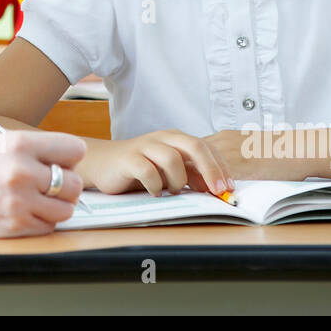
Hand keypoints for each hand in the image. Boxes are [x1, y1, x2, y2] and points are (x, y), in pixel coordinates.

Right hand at [0, 131, 85, 237]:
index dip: (69, 157)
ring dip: (56, 205)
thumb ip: (29, 145)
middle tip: (49, 183)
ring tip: (38, 199)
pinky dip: (42, 221)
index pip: (74, 150)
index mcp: (18, 144)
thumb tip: (61, 154)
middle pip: (74, 182)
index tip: (62, 161)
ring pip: (66, 208)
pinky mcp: (15, 226)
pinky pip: (49, 226)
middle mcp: (21, 171)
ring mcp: (19, 201)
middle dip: (66, 183)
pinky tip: (24, 211)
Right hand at [80, 130, 232, 196]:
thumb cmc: (140, 168)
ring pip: (171, 158)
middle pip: (194, 146)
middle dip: (209, 170)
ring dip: (178, 180)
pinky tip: (155, 192)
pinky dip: (156, 186)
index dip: (219, 167)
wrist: (102, 163)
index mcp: (175, 139)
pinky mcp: (128, 159)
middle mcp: (162, 138)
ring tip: (173, 191)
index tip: (228, 188)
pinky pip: (148, 171)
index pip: (205, 148)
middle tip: (217, 192)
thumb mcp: (169, 171)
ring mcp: (145, 146)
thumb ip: (191, 175)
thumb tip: (217, 188)